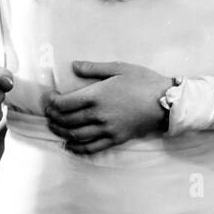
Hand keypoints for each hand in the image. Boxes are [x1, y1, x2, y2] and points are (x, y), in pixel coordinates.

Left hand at [45, 61, 171, 154]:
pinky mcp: (115, 139)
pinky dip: (77, 148)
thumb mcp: (119, 68)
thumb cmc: (143, 81)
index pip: (65, 103)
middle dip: (54, 117)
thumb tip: (74, 65)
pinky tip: (70, 146)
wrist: (166, 102)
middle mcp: (98, 115)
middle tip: (48, 113)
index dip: (53, 102)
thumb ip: (94, 68)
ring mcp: (107, 129)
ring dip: (61, 132)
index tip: (49, 99)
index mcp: (97, 95)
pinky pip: (92, 147)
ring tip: (54, 127)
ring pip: (76, 135)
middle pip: (67, 120)